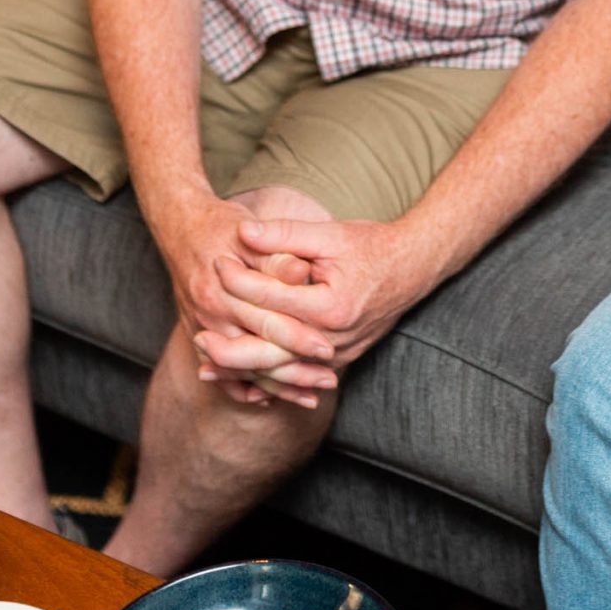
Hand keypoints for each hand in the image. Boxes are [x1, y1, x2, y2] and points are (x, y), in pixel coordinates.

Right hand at [152, 193, 336, 410]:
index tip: (328, 349)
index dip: (298, 337)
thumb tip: (301, 273)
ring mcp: (199, 327)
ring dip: (275, 386)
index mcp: (222, 290)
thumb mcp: (250, 234)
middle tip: (329, 382)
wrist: (179, 224)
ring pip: (241, 369)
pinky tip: (267, 397)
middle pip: (255, 356)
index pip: (267, 322)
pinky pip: (221, 370)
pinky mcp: (196, 332)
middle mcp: (208, 315)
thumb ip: (276, 256)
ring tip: (311, 397)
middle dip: (293, 373)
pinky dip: (243, 386)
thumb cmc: (222, 225)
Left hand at [217, 215, 432, 370]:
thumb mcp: (330, 234)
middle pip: (271, 349)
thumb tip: (241, 231)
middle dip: (231, 346)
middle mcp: (334, 337)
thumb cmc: (372, 246)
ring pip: (281, 370)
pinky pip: (296, 374)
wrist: (413, 267)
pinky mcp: (338, 361)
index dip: (239, 280)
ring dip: (244, 371)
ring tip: (207, 365)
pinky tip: (240, 378)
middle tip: (197, 334)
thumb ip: (284, 234)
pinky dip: (267, 378)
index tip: (215, 264)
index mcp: (331, 305)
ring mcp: (338, 354)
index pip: (272, 298)